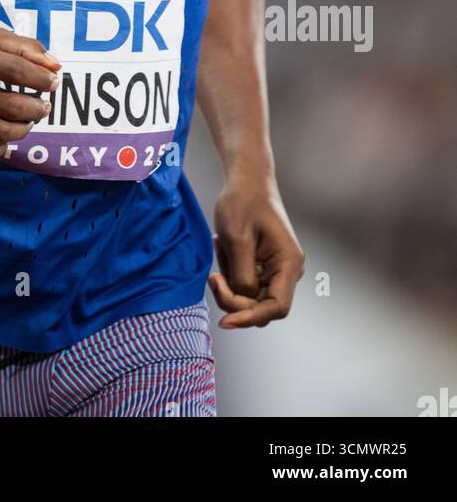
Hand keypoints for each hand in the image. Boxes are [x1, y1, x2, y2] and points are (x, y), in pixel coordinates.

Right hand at [0, 27, 61, 161]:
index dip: (40, 79)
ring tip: (27, 121)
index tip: (53, 83)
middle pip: (9, 106)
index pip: (14, 70)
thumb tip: (55, 66)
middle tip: (42, 107)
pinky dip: (1, 148)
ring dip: (23, 130)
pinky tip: (5, 137)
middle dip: (36, 109)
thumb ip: (22, 47)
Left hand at [207, 174, 304, 328]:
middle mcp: (287, 270)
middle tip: (212, 275)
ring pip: (249, 296)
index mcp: (289, 263)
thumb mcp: (237, 239)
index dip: (249, 318)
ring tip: (220, 245)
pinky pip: (244, 282)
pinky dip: (229, 271)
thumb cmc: (243, 202)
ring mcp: (276, 269)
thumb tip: (242, 301)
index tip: (225, 322)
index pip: (276, 308)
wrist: (247, 179)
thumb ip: (241, 275)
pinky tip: (222, 244)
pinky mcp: (263, 265)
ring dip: (229, 280)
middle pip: (260, 305)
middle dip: (233, 297)